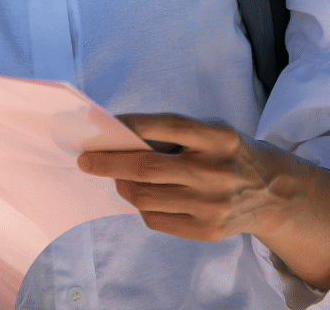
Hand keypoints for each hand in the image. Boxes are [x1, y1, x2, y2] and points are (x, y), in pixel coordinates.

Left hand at [77, 112, 287, 242]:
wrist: (271, 192)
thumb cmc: (224, 152)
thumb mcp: (207, 130)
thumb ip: (168, 131)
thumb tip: (113, 135)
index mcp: (217, 138)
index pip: (163, 127)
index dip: (127, 126)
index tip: (99, 128)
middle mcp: (216, 172)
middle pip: (146, 167)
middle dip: (107, 162)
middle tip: (85, 160)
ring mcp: (212, 205)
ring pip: (145, 197)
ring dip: (121, 185)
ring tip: (115, 177)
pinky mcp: (208, 231)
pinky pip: (156, 219)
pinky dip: (140, 206)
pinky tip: (141, 195)